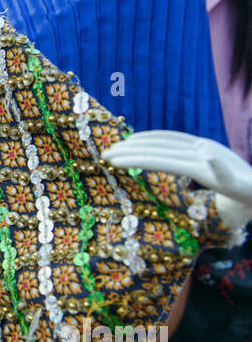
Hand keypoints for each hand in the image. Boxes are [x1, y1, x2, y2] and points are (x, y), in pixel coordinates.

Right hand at [102, 131, 251, 231]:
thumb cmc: (249, 203)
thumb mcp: (241, 195)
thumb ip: (224, 175)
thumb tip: (208, 158)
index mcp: (208, 167)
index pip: (165, 159)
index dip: (138, 159)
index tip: (114, 160)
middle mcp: (204, 150)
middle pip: (161, 147)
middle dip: (131, 150)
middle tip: (104, 155)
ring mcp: (205, 145)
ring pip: (165, 140)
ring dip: (138, 142)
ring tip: (114, 148)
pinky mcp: (205, 145)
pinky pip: (172, 138)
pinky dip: (152, 138)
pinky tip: (138, 142)